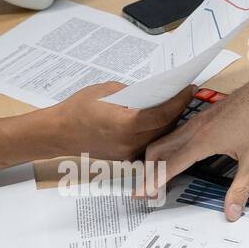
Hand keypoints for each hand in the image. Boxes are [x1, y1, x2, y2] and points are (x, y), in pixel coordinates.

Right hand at [44, 82, 190, 159]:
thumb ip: (133, 93)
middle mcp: (131, 142)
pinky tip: (163, 120)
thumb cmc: (78, 107)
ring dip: (171, 123)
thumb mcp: (107, 91)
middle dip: (179, 111)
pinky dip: (158, 132)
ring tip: (178, 106)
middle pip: (165, 127)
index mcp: (125, 124)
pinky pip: (150, 144)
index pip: (162, 114)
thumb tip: (155, 94)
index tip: (189, 89)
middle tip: (186, 95)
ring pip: (160, 138)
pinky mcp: (128, 158)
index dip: (179, 101)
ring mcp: (130, 153)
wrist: (59, 133)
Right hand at [139, 28, 248, 219]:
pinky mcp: (204, 118)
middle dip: (148, 171)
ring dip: (156, 159)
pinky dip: (167, 148)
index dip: (154, 181)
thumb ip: (240, 188)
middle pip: (159, 150)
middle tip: (145, 190)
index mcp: (204, 140)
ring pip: (166, 140)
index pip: (170, 164)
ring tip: (154, 177)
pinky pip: (176, 134)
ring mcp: (198, 121)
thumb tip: (232, 211)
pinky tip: (173, 157)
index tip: (142, 194)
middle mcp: (195, 129)